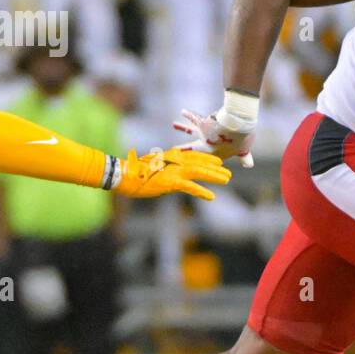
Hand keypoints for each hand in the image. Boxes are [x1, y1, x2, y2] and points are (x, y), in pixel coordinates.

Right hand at [113, 148, 231, 200]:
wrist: (126, 175)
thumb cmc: (137, 172)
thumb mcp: (155, 167)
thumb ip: (167, 169)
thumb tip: (175, 176)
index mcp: (172, 156)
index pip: (194, 156)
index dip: (207, 160)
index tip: (219, 163)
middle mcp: (175, 161)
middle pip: (200, 163)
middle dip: (215, 168)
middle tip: (228, 174)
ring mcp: (174, 171)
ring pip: (199, 172)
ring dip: (214, 176)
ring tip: (226, 180)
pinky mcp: (171, 182)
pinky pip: (190, 187)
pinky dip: (202, 191)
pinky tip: (211, 197)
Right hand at [172, 107, 254, 166]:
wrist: (239, 128)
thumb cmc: (242, 139)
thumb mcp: (244, 151)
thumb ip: (245, 158)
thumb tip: (249, 165)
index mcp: (215, 153)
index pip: (205, 156)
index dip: (199, 158)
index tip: (190, 160)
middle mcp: (207, 145)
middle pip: (193, 147)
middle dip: (183, 148)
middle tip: (174, 149)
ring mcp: (204, 134)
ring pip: (191, 130)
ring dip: (183, 127)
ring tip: (174, 124)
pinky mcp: (202, 124)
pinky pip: (194, 118)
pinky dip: (189, 114)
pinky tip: (183, 111)